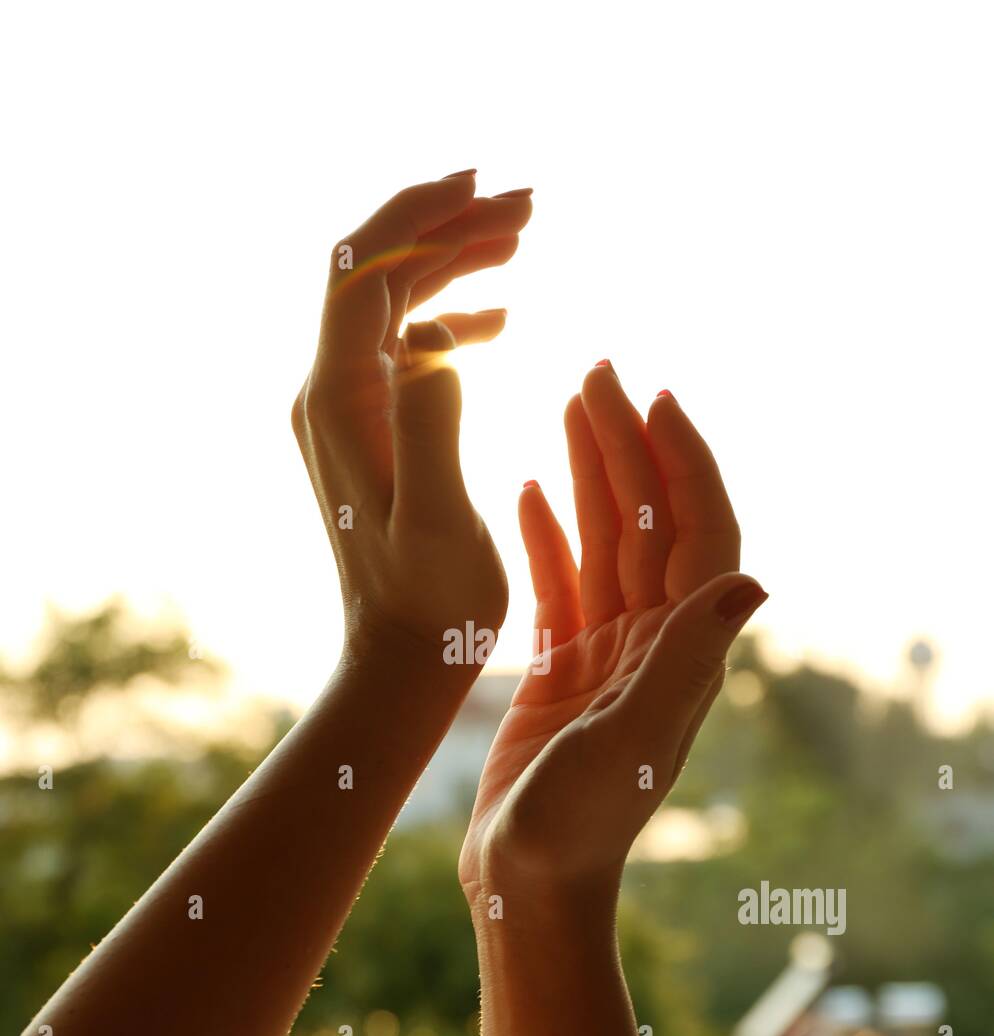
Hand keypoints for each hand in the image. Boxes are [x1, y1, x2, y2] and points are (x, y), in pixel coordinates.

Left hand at [291, 173, 532, 657]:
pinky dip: (452, 313)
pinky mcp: (371, 428)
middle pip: (376, 273)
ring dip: (453, 261)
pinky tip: (503, 317)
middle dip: (445, 225)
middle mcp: (329, 394)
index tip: (489, 187)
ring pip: (393, 302)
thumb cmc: (429, 605)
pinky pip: (405, 345)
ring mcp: (346, 410)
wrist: (399, 657)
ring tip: (523, 237)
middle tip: (527, 204)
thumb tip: (435, 327)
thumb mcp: (437, 518)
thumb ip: (429, 416)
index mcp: (340, 402)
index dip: (420, 218)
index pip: (365, 273)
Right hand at [459, 364, 765, 909]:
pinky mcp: (561, 670)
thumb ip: (684, 661)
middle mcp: (651, 642)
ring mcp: (605, 653)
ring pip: (603, 542)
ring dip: (588, 474)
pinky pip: (558, 584)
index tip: (657, 397)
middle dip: (627, 444)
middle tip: (597, 371)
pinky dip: (546, 535)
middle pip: (648, 523)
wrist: (529, 885)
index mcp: (678, 652)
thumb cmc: (577, 827)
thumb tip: (750, 580)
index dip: (687, 464)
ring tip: (567, 405)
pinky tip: (526, 491)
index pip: (699, 536)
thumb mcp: (632, 742)